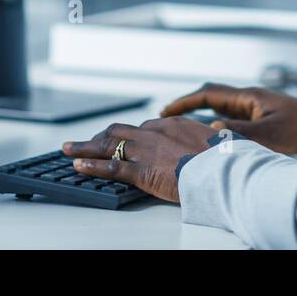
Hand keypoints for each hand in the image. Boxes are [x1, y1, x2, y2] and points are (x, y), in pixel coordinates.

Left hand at [62, 117, 215, 202]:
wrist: (226, 171)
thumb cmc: (228, 160)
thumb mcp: (219, 142)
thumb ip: (208, 141)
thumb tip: (216, 140)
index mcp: (175, 125)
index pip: (144, 127)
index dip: (129, 134)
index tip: (120, 138)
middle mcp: (156, 132)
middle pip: (120, 131)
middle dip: (100, 135)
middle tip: (85, 140)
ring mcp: (147, 151)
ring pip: (109, 145)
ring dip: (85, 147)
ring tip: (68, 149)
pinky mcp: (143, 171)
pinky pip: (111, 167)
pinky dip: (91, 166)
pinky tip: (78, 166)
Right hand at [160, 82, 296, 154]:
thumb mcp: (271, 133)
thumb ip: (241, 132)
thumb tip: (211, 129)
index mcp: (248, 96)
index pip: (209, 93)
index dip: (185, 101)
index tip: (166, 110)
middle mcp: (248, 98)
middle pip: (210, 97)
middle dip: (186, 106)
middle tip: (166, 118)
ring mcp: (253, 107)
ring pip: (219, 107)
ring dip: (199, 114)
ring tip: (180, 127)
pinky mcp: (259, 118)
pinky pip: (229, 117)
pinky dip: (214, 123)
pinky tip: (208, 135)